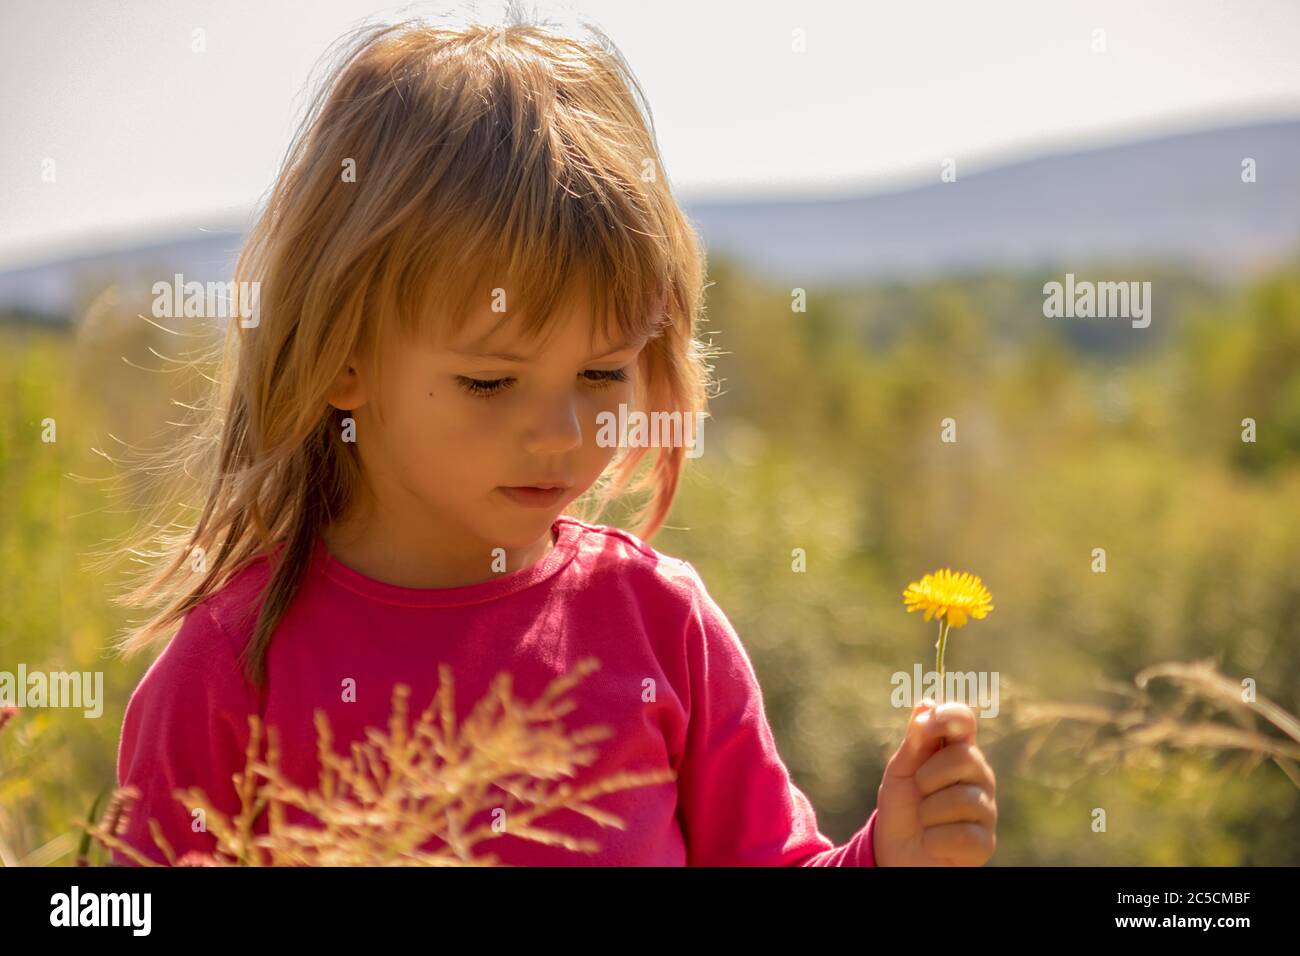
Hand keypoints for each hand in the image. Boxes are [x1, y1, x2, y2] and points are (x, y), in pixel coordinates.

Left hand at [872, 699, 996, 865]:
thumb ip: (915, 741)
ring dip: (928, 812)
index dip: (949, 716)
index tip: (928, 722)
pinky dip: (936, 840)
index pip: (964, 721)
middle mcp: (979, 777)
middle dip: (928, 776)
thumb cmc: (901, 808)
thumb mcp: (900, 771)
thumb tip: (927, 703)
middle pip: (964, 757)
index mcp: (957, 752)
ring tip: (926, 820)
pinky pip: (962, 834)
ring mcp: (985, 809)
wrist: (896, 853)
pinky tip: (934, 842)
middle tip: (919, 791)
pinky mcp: (985, 842)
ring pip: (961, 798)